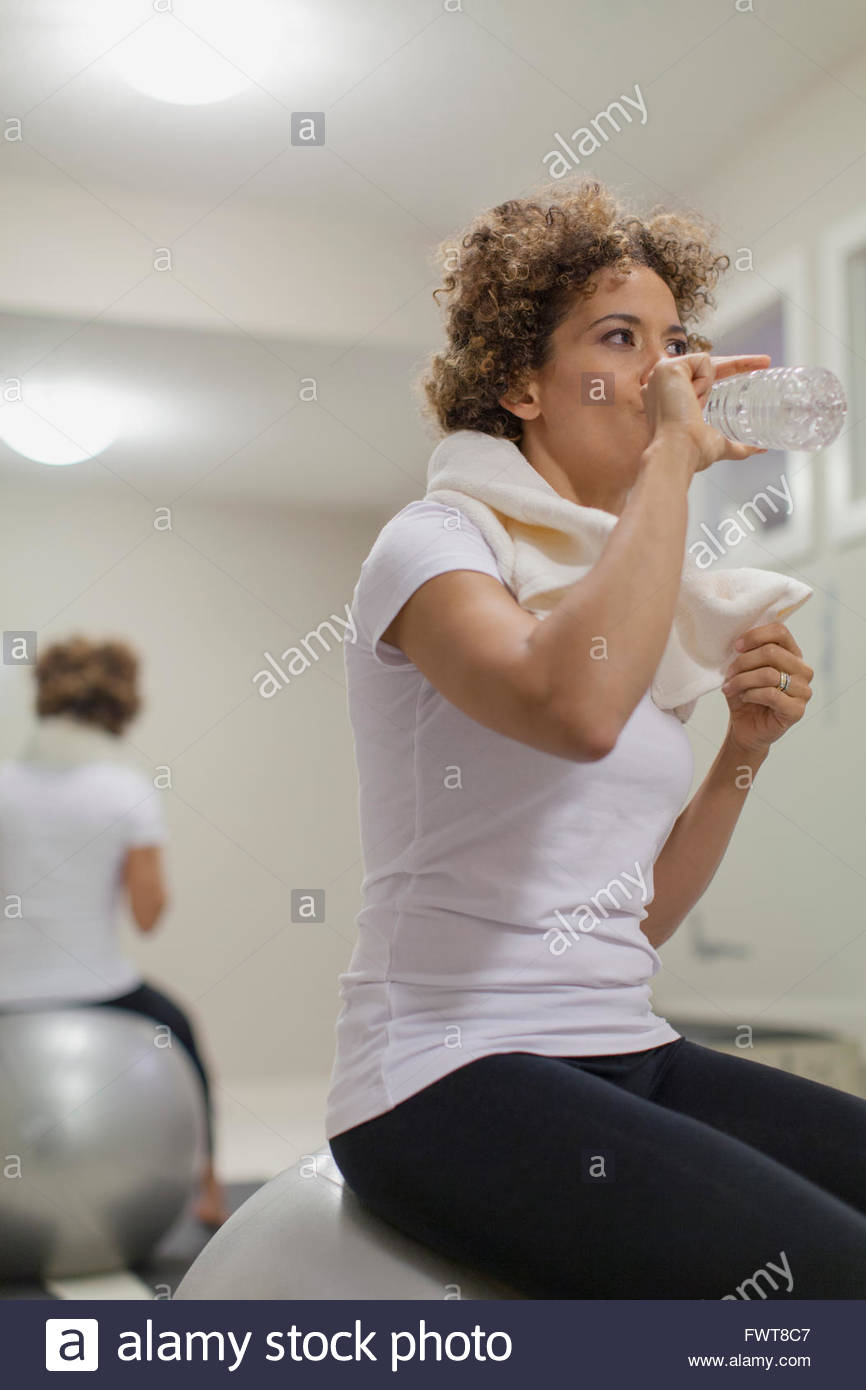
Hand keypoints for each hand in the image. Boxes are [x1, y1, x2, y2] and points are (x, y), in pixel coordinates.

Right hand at [642, 352, 771, 472]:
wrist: (678, 449)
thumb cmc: (690, 451)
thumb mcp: (719, 444)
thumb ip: (740, 446)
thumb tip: (760, 448)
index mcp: (673, 401)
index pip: (705, 379)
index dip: (730, 372)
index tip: (756, 369)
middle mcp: (665, 387)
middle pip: (708, 366)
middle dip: (739, 363)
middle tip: (766, 362)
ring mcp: (663, 376)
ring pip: (706, 365)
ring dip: (708, 387)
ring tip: (695, 409)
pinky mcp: (667, 368)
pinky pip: (702, 361)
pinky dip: (704, 380)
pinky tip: (691, 399)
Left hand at [721, 621, 812, 752]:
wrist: (745, 728)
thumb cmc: (745, 695)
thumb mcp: (744, 670)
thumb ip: (748, 652)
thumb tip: (740, 640)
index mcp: (793, 655)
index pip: (780, 632)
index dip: (755, 636)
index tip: (736, 647)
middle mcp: (803, 670)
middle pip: (771, 652)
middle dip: (743, 662)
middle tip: (728, 674)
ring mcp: (803, 691)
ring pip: (768, 674)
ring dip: (742, 680)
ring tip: (729, 688)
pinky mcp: (797, 710)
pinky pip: (771, 694)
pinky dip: (751, 694)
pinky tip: (743, 698)